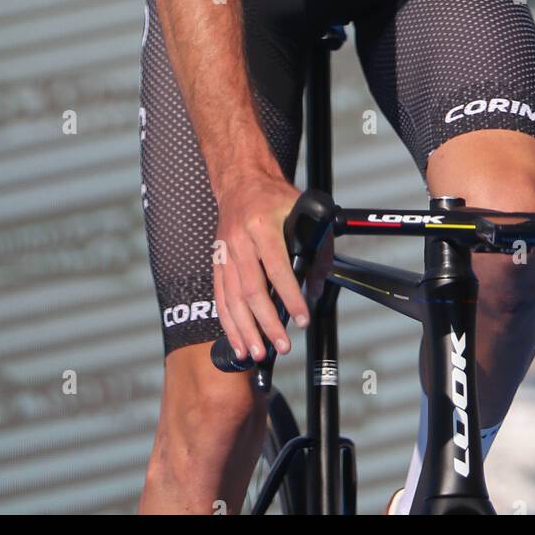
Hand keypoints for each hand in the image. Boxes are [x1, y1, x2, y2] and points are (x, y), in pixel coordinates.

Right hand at [212, 171, 333, 363]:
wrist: (241, 181)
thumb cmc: (275, 196)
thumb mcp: (303, 212)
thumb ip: (317, 248)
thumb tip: (317, 288)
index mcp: (262, 225)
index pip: (276, 267)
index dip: (289, 296)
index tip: (301, 319)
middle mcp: (239, 241)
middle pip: (251, 289)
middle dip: (266, 322)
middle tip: (282, 345)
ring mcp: (224, 253)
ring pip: (231, 299)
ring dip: (245, 330)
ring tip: (258, 353)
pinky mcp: (217, 262)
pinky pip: (220, 298)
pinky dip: (228, 323)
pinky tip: (238, 342)